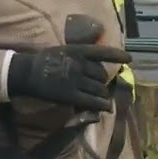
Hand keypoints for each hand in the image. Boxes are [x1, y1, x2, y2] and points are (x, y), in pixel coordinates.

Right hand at [7, 43, 131, 113]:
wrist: (27, 72)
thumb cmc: (44, 60)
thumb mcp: (63, 50)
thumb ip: (80, 55)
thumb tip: (97, 64)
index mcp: (78, 51)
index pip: (103, 52)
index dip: (118, 55)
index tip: (130, 58)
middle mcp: (80, 65)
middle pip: (102, 75)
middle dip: (103, 81)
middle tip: (100, 85)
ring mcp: (76, 80)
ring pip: (100, 89)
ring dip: (103, 94)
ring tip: (102, 98)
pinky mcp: (71, 95)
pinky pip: (93, 101)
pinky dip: (102, 105)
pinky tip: (104, 107)